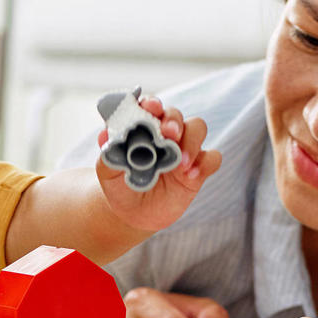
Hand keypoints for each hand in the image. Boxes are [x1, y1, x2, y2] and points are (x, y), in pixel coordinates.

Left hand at [97, 96, 221, 232]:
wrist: (133, 214)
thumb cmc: (120, 187)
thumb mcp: (108, 174)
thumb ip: (108, 155)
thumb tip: (105, 135)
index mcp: (143, 128)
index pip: (150, 106)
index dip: (152, 103)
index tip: (150, 108)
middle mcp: (165, 134)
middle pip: (176, 115)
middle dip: (173, 120)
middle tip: (168, 134)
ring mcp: (184, 150)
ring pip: (198, 128)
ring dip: (192, 141)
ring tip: (180, 163)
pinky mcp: (197, 169)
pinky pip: (212, 158)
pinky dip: (205, 164)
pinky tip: (190, 176)